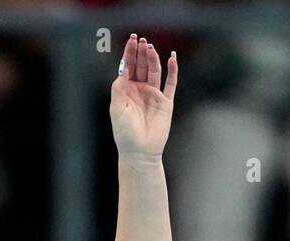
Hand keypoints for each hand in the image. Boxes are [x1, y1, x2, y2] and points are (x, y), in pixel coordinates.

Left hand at [109, 35, 177, 159]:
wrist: (139, 151)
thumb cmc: (125, 132)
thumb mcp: (117, 107)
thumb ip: (120, 86)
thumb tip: (124, 67)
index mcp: (126, 91)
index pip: (128, 67)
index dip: (129, 53)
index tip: (132, 40)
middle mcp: (140, 91)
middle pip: (141, 67)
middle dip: (141, 53)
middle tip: (142, 40)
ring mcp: (153, 95)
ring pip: (154, 72)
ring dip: (153, 59)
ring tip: (151, 48)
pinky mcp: (166, 102)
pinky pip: (170, 83)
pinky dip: (172, 71)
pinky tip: (172, 59)